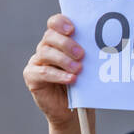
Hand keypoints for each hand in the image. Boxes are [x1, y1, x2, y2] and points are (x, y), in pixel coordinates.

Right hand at [23, 14, 84, 128]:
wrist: (73, 110)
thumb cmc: (82, 84)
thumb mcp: (87, 66)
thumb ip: (88, 53)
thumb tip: (101, 44)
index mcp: (58, 40)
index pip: (54, 23)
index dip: (61, 22)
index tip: (73, 29)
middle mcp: (45, 48)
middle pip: (50, 36)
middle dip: (66, 43)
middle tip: (81, 54)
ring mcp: (36, 61)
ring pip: (45, 52)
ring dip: (64, 60)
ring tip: (78, 69)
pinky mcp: (32, 76)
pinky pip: (43, 72)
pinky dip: (58, 75)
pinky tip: (71, 79)